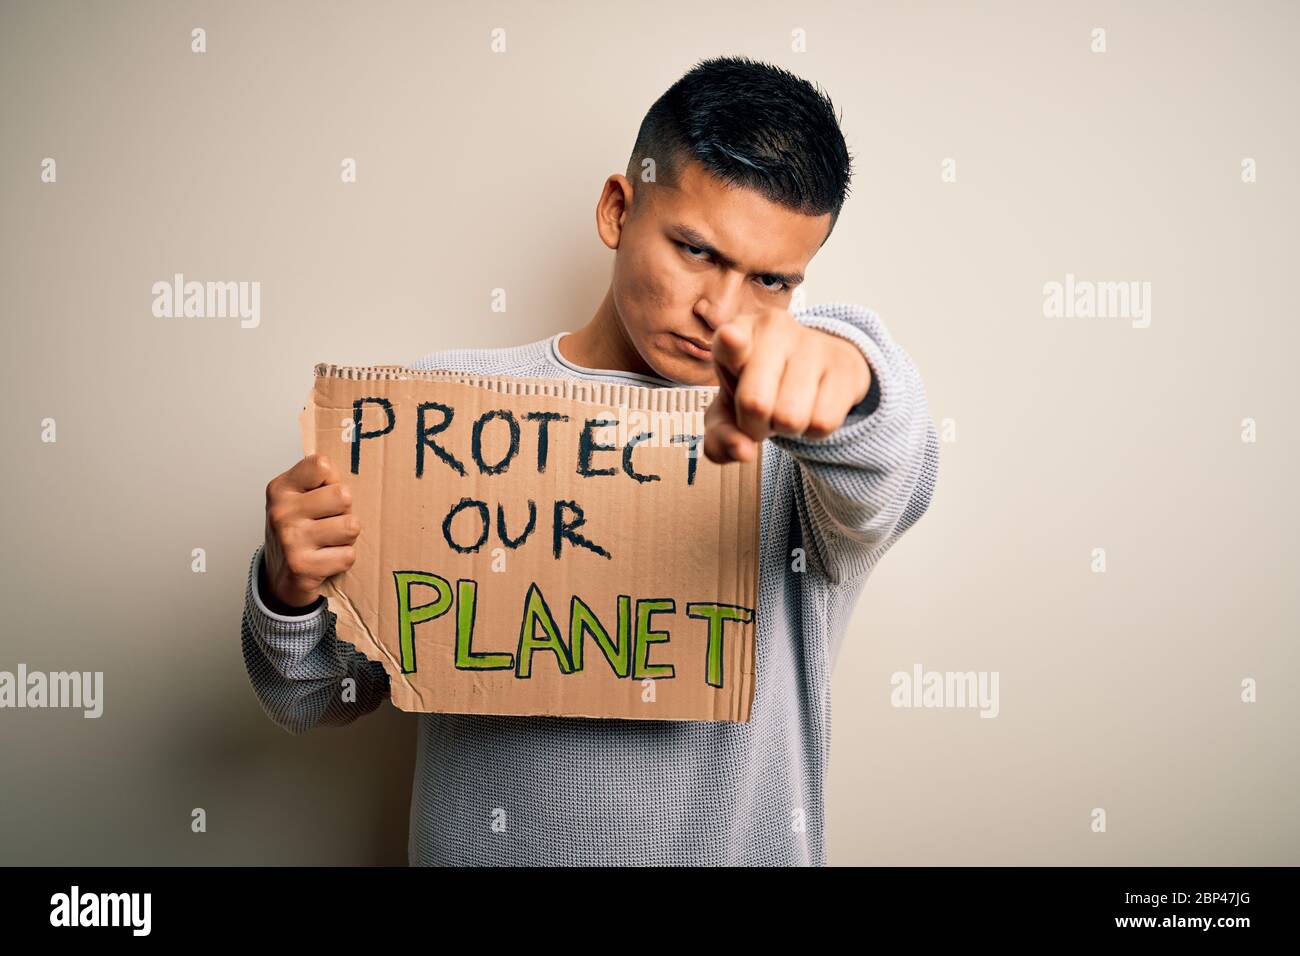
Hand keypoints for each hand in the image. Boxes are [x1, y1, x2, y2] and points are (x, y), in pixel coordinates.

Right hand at [263, 453, 360, 607]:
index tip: (323, 494)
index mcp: (282, 488)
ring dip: (346, 538)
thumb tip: (360, 469)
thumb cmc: (297, 532)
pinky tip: (325, 560)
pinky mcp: (301, 566)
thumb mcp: (299, 498)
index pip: (322, 465)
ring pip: (351, 526)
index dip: (333, 480)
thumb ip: (322, 482)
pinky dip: (342, 560)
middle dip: (345, 512)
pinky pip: (348, 555)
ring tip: (329, 542)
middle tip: (330, 523)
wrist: (280, 577)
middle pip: (343, 496)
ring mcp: (290, 539)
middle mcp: (282, 511)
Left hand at [703, 307, 871, 464]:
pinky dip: (813, 430)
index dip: (731, 343)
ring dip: (787, 429)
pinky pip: (823, 423)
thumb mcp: (729, 411)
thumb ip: (721, 437)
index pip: (730, 341)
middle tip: (763, 414)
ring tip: (788, 406)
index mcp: (735, 334)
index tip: (731, 338)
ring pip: (791, 418)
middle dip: (755, 426)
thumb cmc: (760, 388)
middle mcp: (774, 329)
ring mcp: (813, 343)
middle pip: (755, 404)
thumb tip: (743, 452)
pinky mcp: (844, 365)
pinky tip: (812, 407)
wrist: (815, 368)